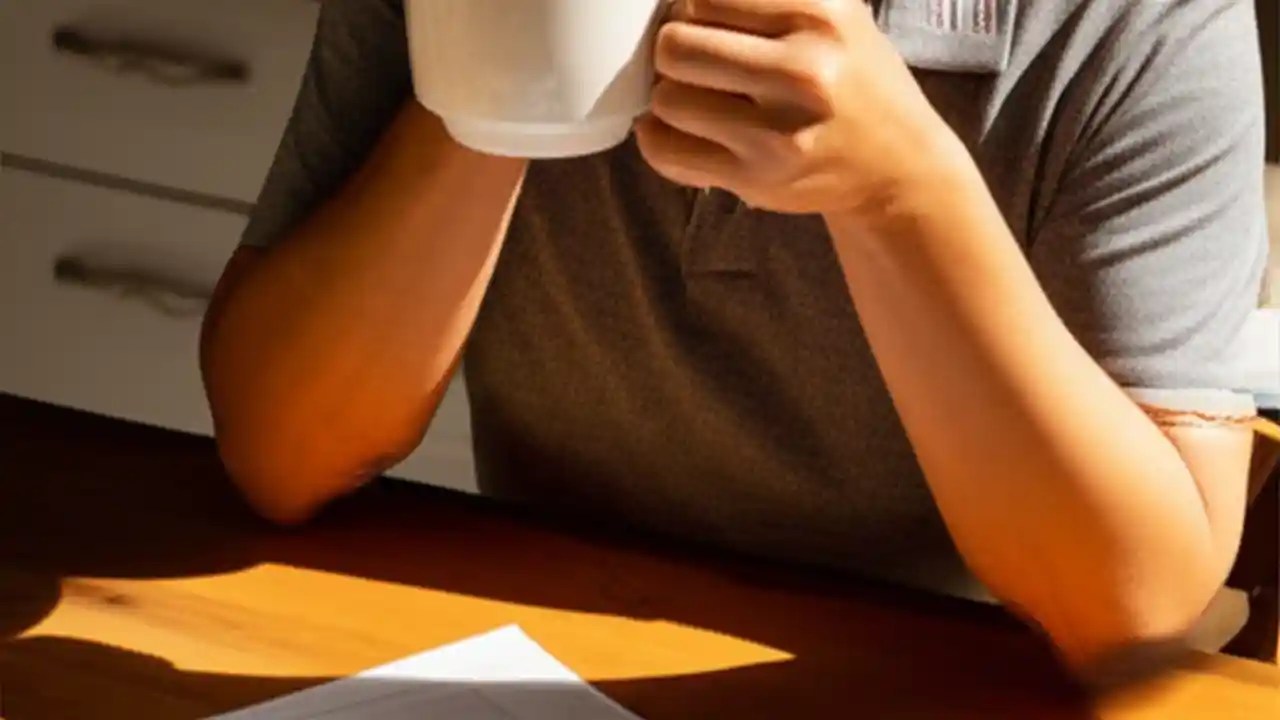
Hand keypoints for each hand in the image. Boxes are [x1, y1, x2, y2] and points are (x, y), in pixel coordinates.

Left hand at [636, 0, 973, 218]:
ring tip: (698, 99)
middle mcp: (804, 71)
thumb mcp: (836, 14)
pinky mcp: (759, 180)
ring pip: (667, 99)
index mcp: (822, 13)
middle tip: (694, 62)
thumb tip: (678, 0)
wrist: (899, 168)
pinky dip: (659, 140)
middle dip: (675, 52)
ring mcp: (779, 132)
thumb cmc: (855, 82)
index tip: (701, 24)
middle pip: (676, 44)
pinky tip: (683, 132)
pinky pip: (667, 151)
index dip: (689, 9)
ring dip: (670, 98)